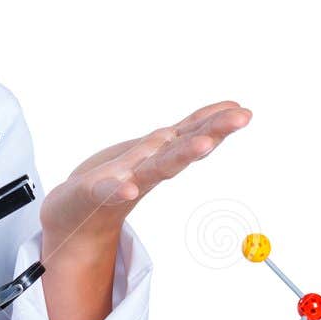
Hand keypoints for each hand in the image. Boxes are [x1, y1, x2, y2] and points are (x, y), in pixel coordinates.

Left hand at [39, 100, 252, 263]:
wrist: (76, 211)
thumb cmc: (117, 177)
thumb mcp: (156, 148)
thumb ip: (187, 131)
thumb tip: (228, 107)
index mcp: (160, 153)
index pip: (192, 133)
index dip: (218, 122)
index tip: (244, 112)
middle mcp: (149, 167)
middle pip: (183, 147)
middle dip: (212, 132)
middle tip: (240, 119)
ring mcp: (126, 179)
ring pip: (156, 167)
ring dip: (180, 155)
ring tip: (203, 143)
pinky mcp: (97, 193)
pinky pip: (109, 190)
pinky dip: (119, 189)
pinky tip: (128, 189)